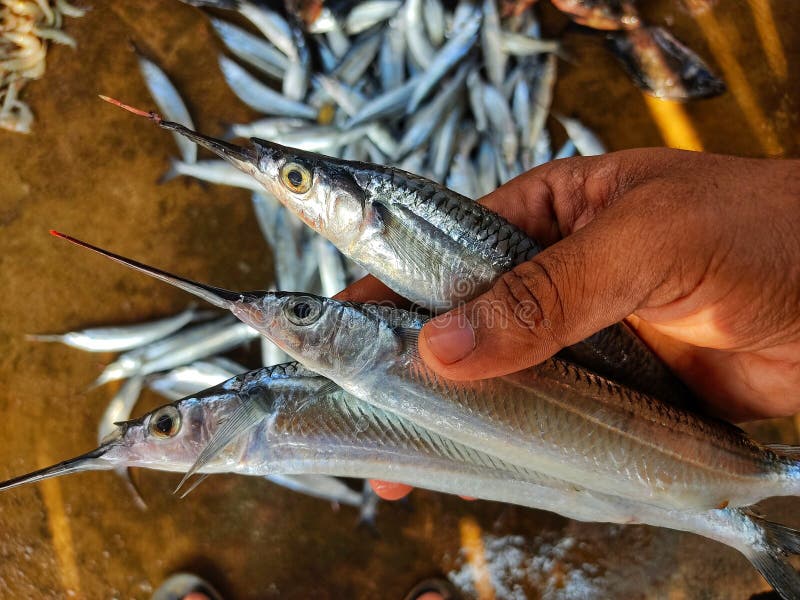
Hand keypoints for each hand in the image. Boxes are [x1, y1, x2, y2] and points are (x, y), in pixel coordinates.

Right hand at [338, 148, 799, 499]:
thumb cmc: (768, 230)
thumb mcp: (648, 241)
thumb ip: (548, 293)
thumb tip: (447, 345)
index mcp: (551, 212)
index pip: (448, 249)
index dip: (391, 291)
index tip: (338, 335)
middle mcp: (557, 275)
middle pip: (466, 322)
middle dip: (412, 367)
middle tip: (361, 416)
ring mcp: (585, 338)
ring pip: (503, 378)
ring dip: (459, 415)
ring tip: (406, 462)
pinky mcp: (618, 392)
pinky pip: (553, 419)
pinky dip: (519, 445)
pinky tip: (484, 471)